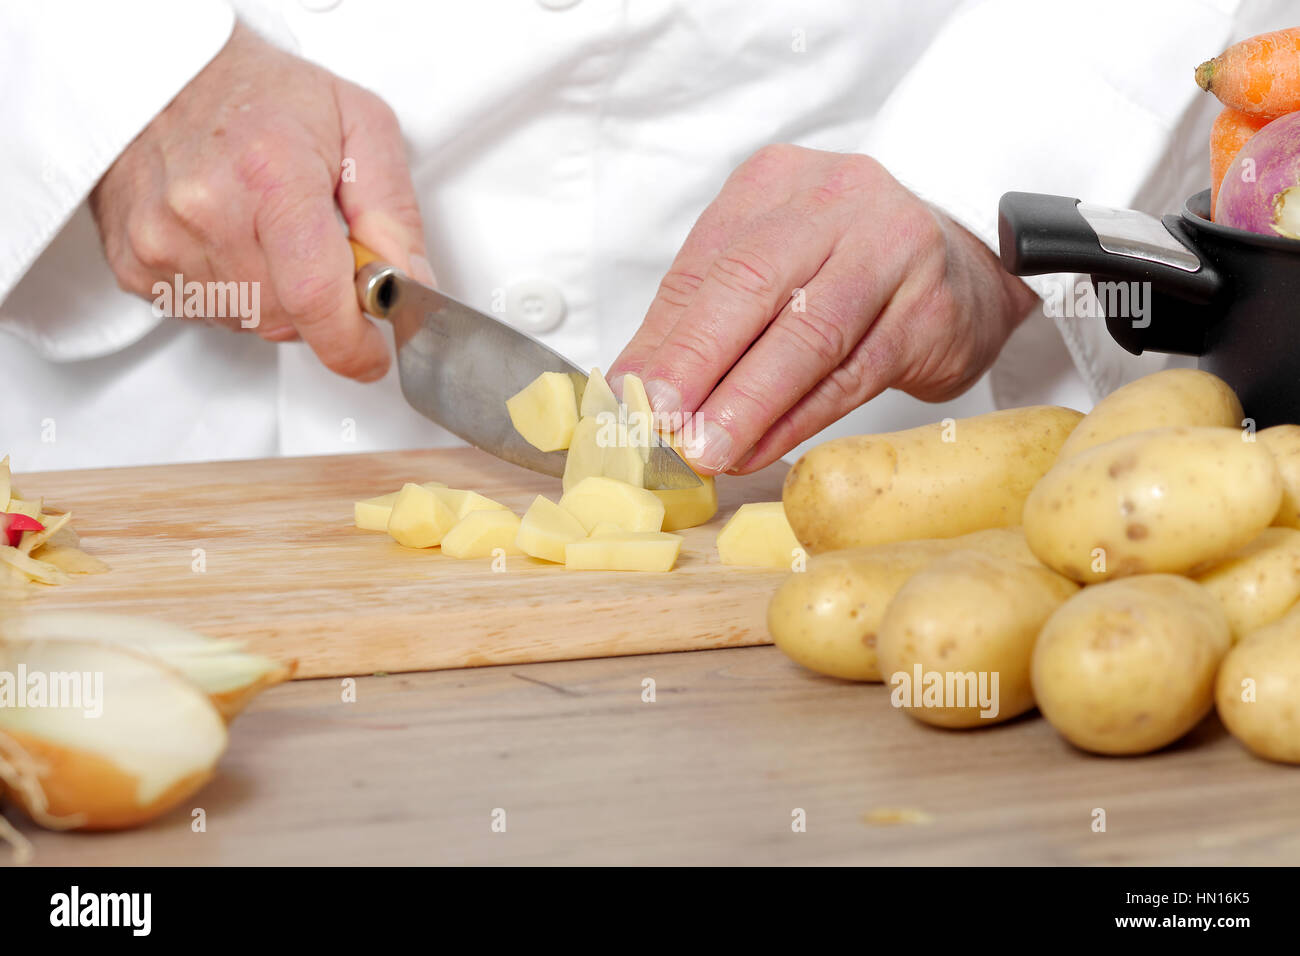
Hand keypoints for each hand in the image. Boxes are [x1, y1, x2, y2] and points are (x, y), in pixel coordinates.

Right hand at [90, 22, 430, 380]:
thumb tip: (410, 283)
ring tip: (267, 229)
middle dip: (319, 301)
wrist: (164, 74)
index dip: (352, 343)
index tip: (372, 355)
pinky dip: (233, 290)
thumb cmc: (262, 94)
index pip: (316, 297)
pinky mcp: (134, 264)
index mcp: (270, 174)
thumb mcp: (359, 126)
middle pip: (288, 318)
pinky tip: (230, 238)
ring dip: (276, 296)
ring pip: (250, 321)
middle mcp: (207, 210)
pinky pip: (209, 313)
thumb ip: (394, 213)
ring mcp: (163, 241)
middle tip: (317, 245)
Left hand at [609, 144, 1038, 473]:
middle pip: (751, 286)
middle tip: (658, 424)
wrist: (966, 266)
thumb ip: (698, 319)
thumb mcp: (770, 268)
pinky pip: (852, 376)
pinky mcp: (929, 312)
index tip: (628, 396)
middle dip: (697, 363)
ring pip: (807, 335)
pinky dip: (798, 420)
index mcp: (776, 183)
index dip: (664, 337)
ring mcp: (891, 252)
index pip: (705, 264)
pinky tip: (759, 448)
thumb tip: (630, 387)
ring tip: (705, 451)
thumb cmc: (847, 268)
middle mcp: (835, 203)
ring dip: (748, 403)